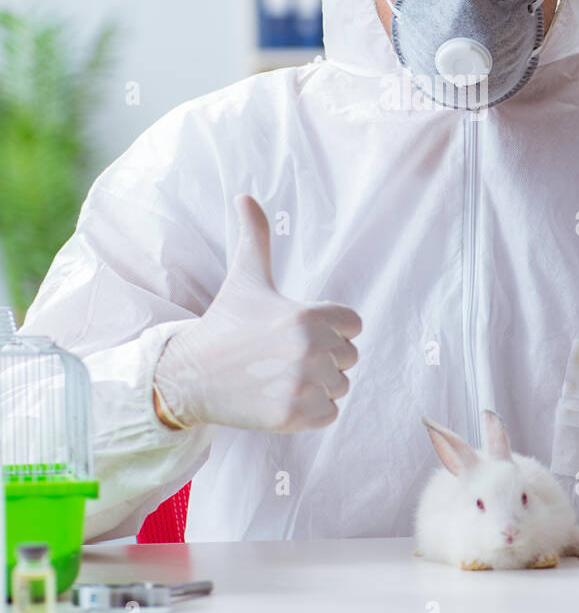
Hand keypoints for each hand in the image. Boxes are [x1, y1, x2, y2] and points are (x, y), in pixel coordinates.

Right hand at [153, 194, 361, 430]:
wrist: (190, 375)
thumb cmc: (225, 323)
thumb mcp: (245, 277)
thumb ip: (255, 236)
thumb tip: (244, 196)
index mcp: (307, 315)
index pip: (353, 325)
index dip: (330, 327)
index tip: (295, 330)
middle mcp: (309, 351)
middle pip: (349, 357)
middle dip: (324, 357)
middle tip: (282, 354)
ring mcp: (301, 387)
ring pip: (340, 387)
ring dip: (317, 385)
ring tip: (280, 375)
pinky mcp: (293, 417)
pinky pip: (329, 414)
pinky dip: (310, 411)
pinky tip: (280, 398)